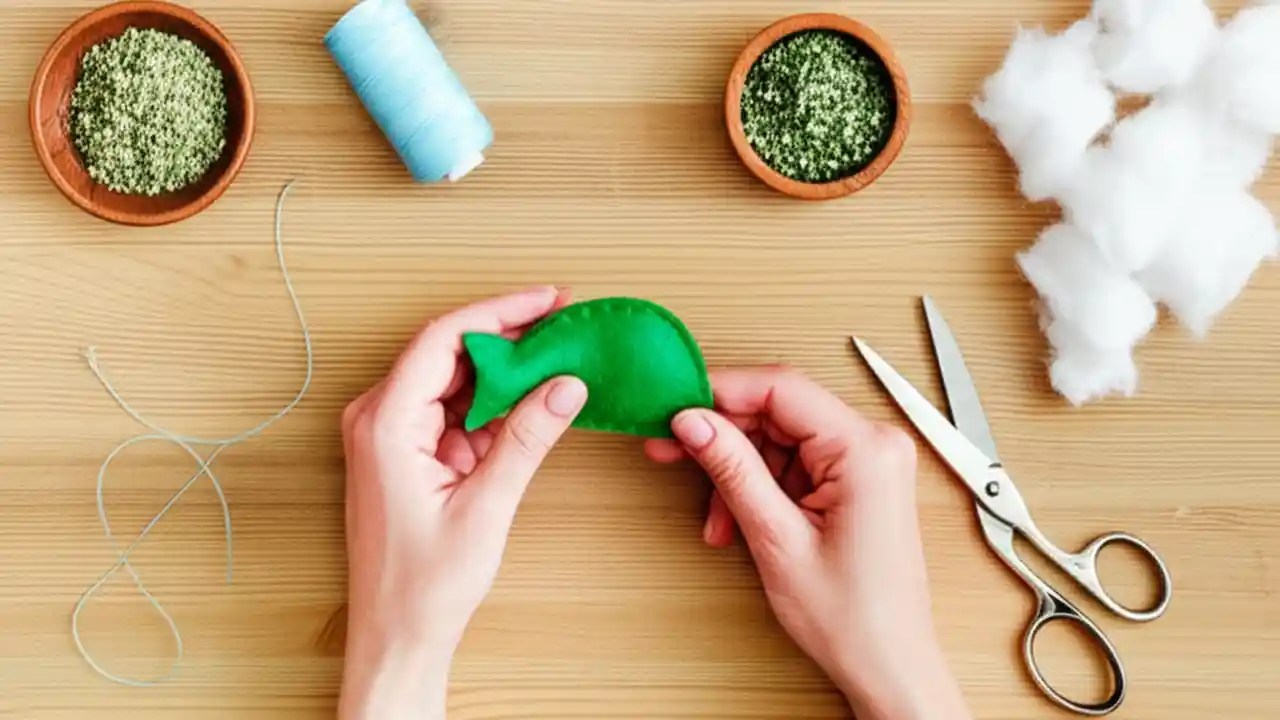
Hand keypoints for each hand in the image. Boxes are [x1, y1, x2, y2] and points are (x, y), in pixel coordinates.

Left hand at [339, 287, 587, 719]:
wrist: (397, 634)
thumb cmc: (423, 584)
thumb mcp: (485, 507)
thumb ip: (526, 439)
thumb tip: (565, 385)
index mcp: (386, 424)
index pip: (444, 339)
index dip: (499, 311)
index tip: (547, 301)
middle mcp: (380, 419)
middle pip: (449, 352)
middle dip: (509, 336)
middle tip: (564, 325)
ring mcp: (392, 434)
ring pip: (455, 379)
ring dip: (505, 371)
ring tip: (559, 359)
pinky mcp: (408, 451)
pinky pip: (454, 410)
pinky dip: (493, 404)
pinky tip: (533, 401)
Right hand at [646, 369, 969, 719]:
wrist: (889, 664)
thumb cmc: (854, 618)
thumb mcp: (777, 539)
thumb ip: (733, 470)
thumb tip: (693, 422)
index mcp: (866, 450)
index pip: (781, 388)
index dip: (721, 392)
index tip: (676, 406)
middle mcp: (875, 444)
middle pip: (778, 411)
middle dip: (723, 437)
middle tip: (671, 450)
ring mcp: (869, 460)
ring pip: (780, 439)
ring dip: (738, 472)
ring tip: (718, 519)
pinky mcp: (859, 478)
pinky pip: (795, 462)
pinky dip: (760, 486)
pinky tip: (738, 520)